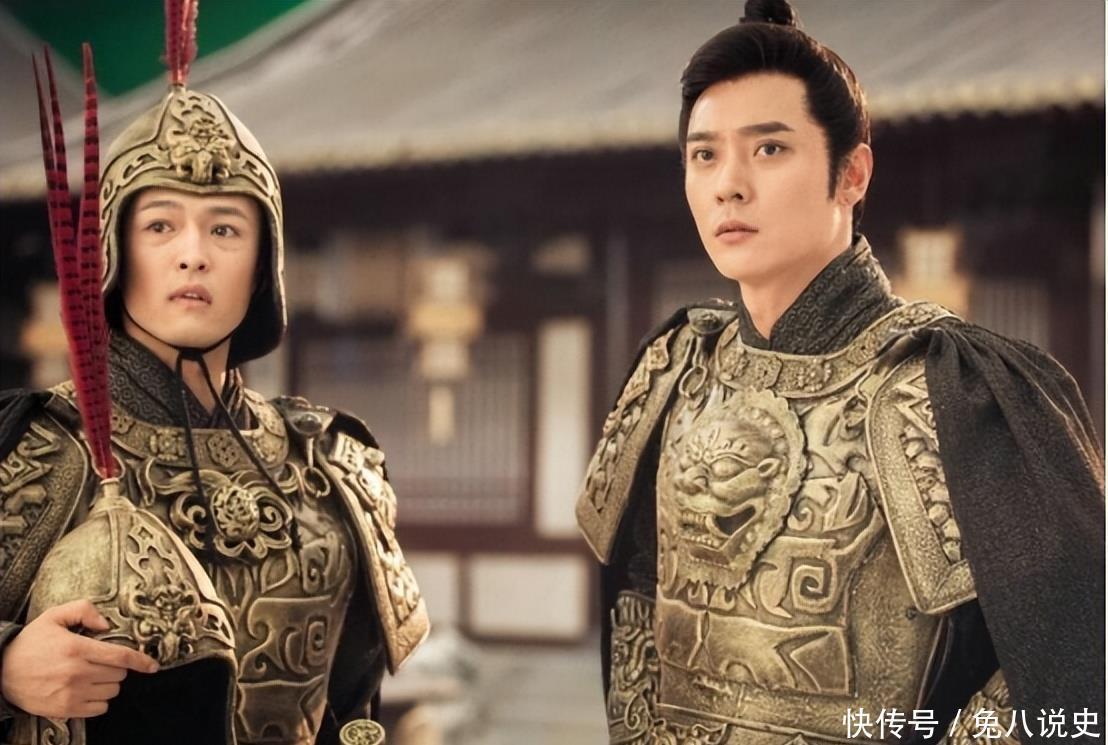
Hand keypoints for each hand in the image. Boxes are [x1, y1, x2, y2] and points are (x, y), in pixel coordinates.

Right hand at [0, 599, 158, 718]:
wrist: (1, 671)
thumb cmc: (30, 644)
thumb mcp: (54, 616)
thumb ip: (84, 610)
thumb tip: (106, 624)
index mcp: (77, 648)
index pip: (121, 656)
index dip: (142, 661)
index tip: (152, 666)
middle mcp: (77, 672)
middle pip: (119, 675)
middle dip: (116, 667)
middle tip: (99, 662)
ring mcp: (71, 693)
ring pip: (112, 692)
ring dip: (108, 684)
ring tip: (91, 675)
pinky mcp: (65, 709)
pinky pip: (99, 709)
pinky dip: (99, 701)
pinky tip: (87, 690)